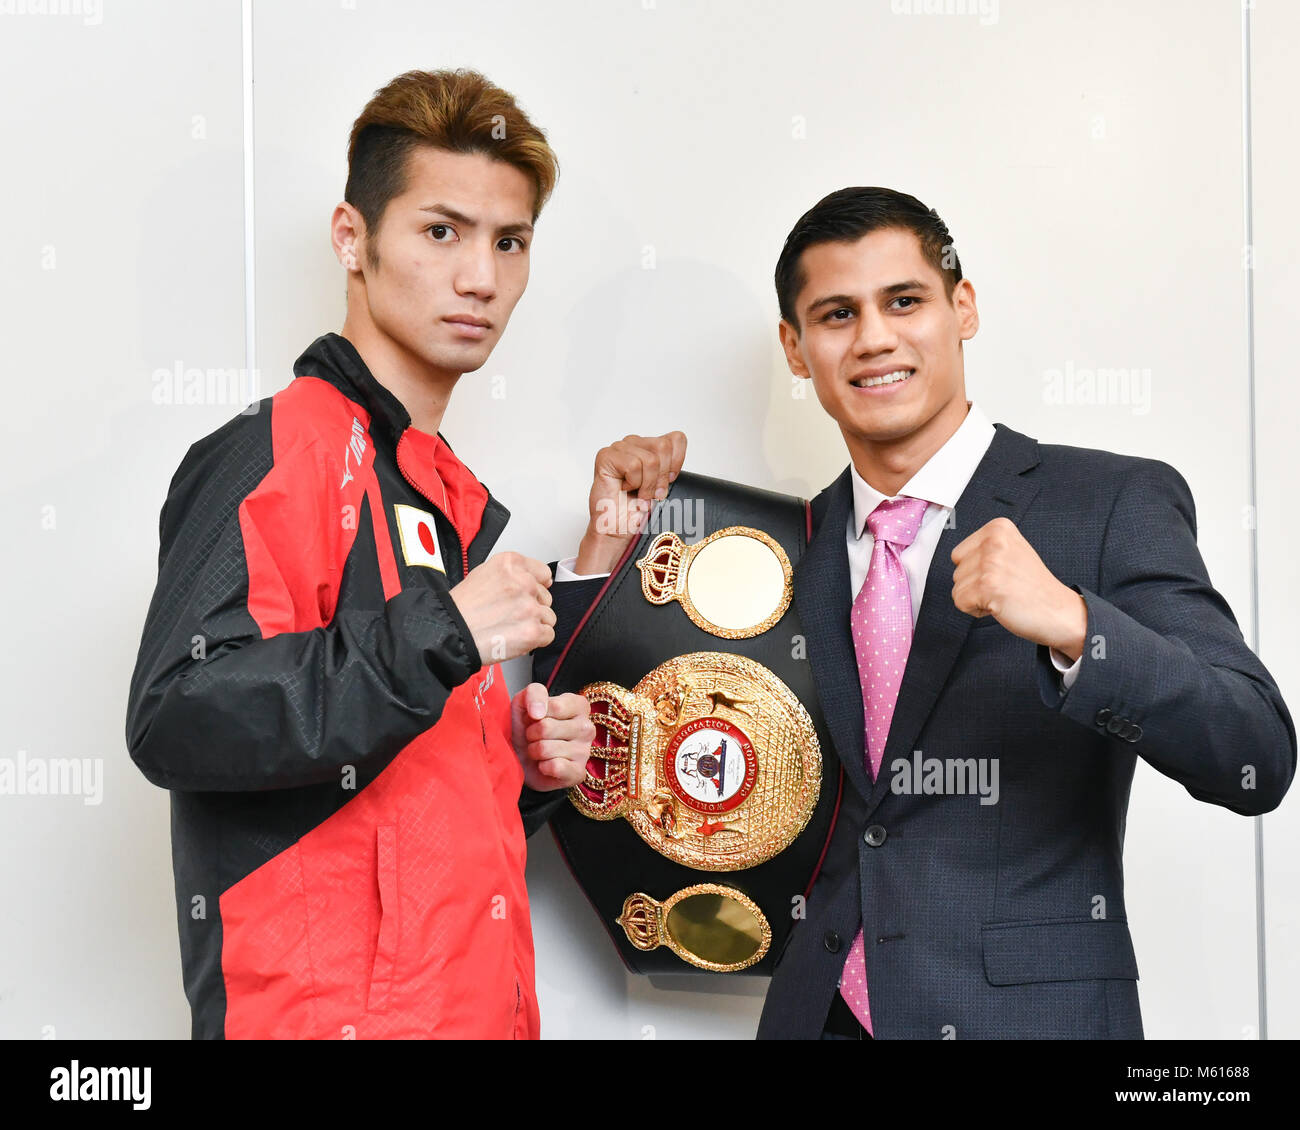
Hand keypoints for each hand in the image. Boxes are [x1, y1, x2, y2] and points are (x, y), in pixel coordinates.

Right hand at [448, 552, 554, 663]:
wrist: (450, 633)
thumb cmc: (461, 608)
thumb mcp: (483, 573)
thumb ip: (511, 574)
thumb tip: (534, 580)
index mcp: (511, 564)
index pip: (543, 573)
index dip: (537, 586)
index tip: (530, 594)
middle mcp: (524, 582)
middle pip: (546, 597)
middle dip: (532, 607)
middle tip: (510, 615)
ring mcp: (530, 607)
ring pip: (548, 617)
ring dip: (534, 624)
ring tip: (510, 627)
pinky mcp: (533, 631)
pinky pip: (548, 635)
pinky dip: (536, 640)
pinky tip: (516, 638)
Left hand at [510, 683, 595, 790]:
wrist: (519, 759)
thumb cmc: (526, 729)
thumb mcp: (524, 702)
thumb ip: (533, 693)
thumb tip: (538, 712)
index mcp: (579, 706)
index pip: (555, 706)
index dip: (534, 714)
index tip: (534, 718)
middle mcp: (587, 727)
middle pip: (547, 727)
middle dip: (531, 734)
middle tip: (534, 737)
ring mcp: (585, 752)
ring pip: (546, 748)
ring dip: (534, 751)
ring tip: (538, 751)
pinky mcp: (578, 772)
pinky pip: (555, 767)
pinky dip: (542, 767)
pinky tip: (545, 766)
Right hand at [575, 431, 687, 573]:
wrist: (618, 529)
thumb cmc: (637, 510)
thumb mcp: (664, 487)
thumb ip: (671, 468)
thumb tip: (677, 460)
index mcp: (650, 447)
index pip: (676, 439)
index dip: (677, 462)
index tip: (669, 482)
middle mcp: (635, 443)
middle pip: (663, 447)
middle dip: (661, 477)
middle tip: (651, 493)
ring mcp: (619, 448)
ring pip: (650, 459)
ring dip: (646, 484)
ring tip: (638, 494)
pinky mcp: (606, 456)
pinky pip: (633, 465)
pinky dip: (633, 483)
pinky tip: (624, 488)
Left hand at [950, 517, 1086, 658]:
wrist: (1058, 610)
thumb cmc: (1033, 586)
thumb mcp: (1011, 551)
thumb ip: (984, 548)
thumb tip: (957, 557)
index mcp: (999, 527)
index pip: (959, 554)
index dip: (976, 570)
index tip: (1001, 573)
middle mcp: (994, 541)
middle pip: (956, 570)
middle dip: (974, 584)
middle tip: (1003, 586)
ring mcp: (991, 563)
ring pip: (957, 587)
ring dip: (976, 598)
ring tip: (1003, 595)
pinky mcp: (987, 586)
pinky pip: (960, 602)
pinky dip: (976, 610)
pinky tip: (999, 605)